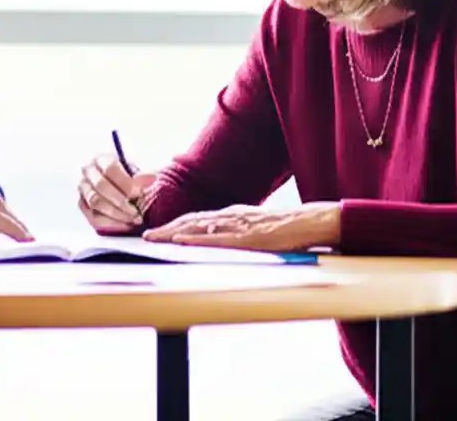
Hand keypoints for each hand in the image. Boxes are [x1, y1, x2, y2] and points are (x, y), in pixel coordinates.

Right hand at [77, 154, 154, 233]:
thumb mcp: (139, 173)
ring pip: (96, 203)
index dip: (125, 182)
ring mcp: (84, 190)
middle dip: (121, 201)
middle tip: (136, 211)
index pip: (110, 168)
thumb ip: (145, 176)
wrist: (122, 189)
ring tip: (134, 219)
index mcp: (102, 159)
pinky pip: (94, 217)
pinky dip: (112, 223)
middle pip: (101, 186)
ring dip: (117, 214)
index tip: (138, 193)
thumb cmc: (130, 179)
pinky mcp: (84, 206)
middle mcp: (88, 172)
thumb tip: (151, 179)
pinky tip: (126, 225)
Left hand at [142, 202, 340, 250]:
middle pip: (192, 220)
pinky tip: (182, 240)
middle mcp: (230, 216)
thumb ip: (237, 234)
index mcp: (232, 215)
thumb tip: (217, 239)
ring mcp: (238, 225)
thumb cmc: (286, 229)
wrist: (311, 222)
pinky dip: (197, 238)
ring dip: (174, 231)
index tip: (155, 231)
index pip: (196, 219)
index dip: (174, 225)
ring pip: (200, 226)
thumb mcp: (256, 230)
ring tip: (154, 237)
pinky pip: (217, 238)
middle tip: (145, 236)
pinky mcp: (248, 237)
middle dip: (166, 228)